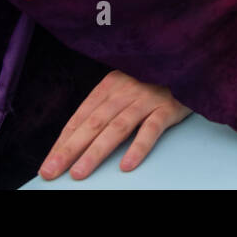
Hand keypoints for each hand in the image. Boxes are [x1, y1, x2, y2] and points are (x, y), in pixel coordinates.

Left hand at [38, 70, 191, 180]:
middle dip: (69, 149)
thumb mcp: (126, 86)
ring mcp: (146, 99)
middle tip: (51, 172)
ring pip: (117, 128)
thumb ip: (106, 106)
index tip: (48, 163)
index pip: (81, 117)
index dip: (63, 141)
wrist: (188, 63)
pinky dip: (138, 147)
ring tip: (79, 173)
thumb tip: (78, 138)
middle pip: (93, 123)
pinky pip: (151, 129)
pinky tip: (126, 165)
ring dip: (96, 152)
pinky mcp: (168, 108)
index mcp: (109, 85)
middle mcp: (125, 90)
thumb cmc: (154, 81)